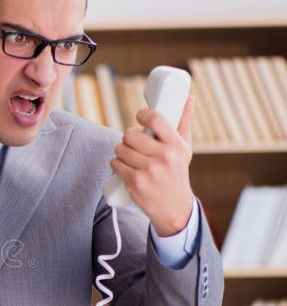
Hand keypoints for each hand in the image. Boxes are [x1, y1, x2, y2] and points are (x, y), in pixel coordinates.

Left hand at [109, 96, 194, 235]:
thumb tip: (189, 98)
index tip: (140, 117)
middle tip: (134, 143)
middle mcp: (163, 157)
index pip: (155, 119)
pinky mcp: (135, 182)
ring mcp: (148, 170)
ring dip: (121, 151)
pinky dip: (116, 164)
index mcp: (176, 145)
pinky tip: (125, 167)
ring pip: (120, 148)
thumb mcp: (185, 149)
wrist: (173, 207)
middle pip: (131, 134)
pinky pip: (115, 163)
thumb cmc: (177, 173)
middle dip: (129, 137)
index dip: (143, 114)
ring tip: (130, 157)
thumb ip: (184, 123)